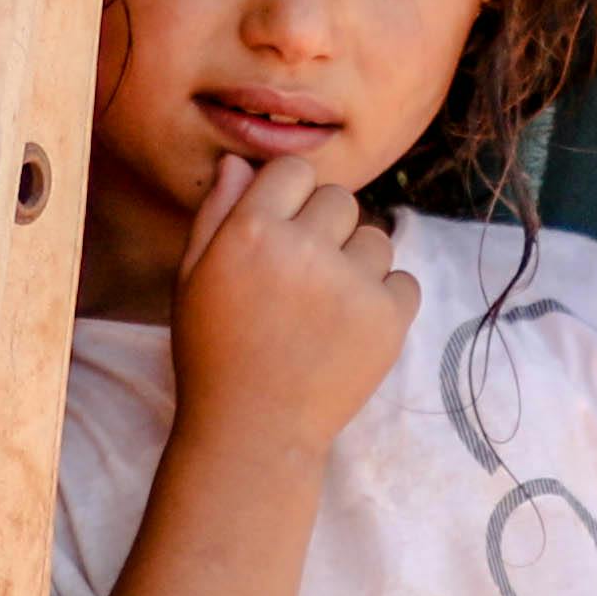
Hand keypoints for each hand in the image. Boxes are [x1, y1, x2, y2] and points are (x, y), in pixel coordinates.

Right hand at [167, 153, 416, 454]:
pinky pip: (404, 281)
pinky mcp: (388, 320)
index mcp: (252, 231)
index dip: (289, 196)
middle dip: (324, 227)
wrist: (253, 433)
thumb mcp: (192, 279)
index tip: (282, 229)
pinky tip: (351, 327)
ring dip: (356, 262)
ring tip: (325, 306)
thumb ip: (216, 214)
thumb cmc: (214, 355)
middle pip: (340, 199)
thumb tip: (239, 162)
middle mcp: (305, 249)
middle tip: (301, 276)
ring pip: (376, 238)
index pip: (294, 169)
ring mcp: (352, 284)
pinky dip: (385, 300)